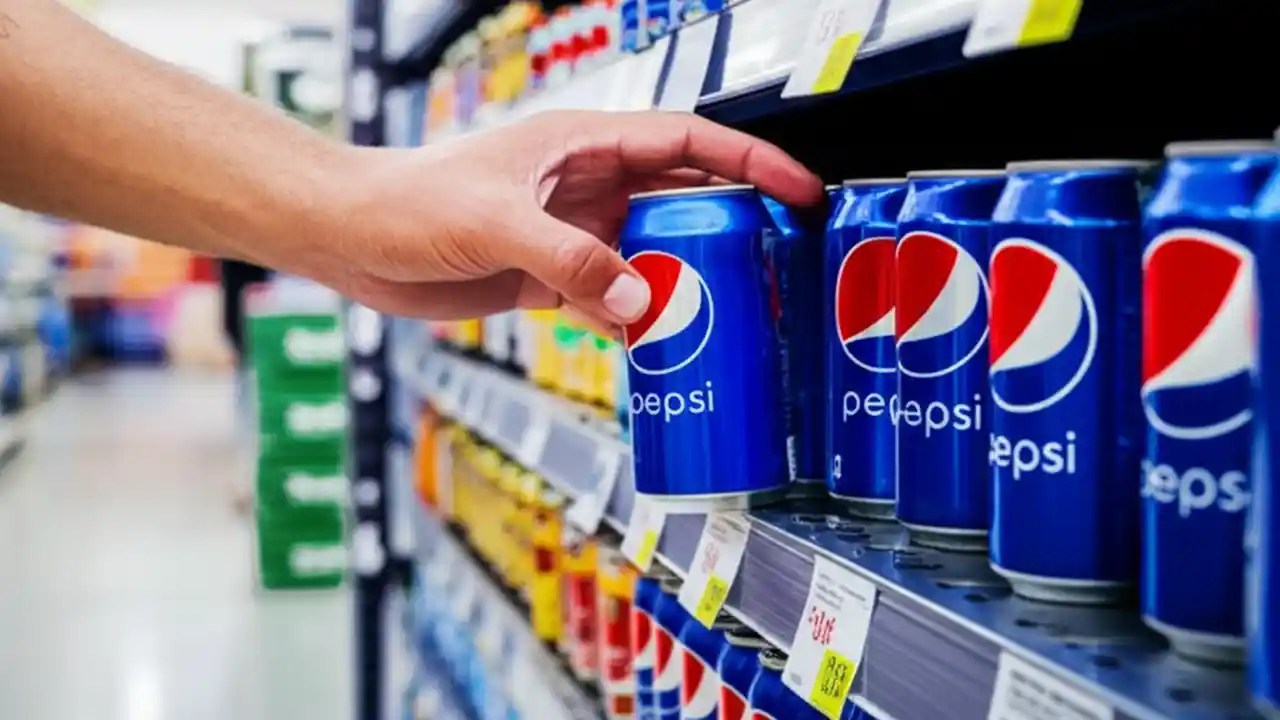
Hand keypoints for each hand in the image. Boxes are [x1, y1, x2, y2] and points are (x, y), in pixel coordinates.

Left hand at [325, 110, 821, 326]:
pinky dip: (640, 321)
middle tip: (778, 265)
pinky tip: (664, 347)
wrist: (352, 239)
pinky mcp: (551, 276)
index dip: (749, 160)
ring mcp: (572, 232)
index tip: (797, 189)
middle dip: (733, 227)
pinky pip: (614, 298)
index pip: (687, 141)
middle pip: (683, 199)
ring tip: (733, 316)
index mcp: (583, 145)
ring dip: (688, 282)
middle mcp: (587, 185)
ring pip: (653, 254)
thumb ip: (573, 259)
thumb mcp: (496, 221)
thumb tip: (644, 303)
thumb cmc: (408, 201)